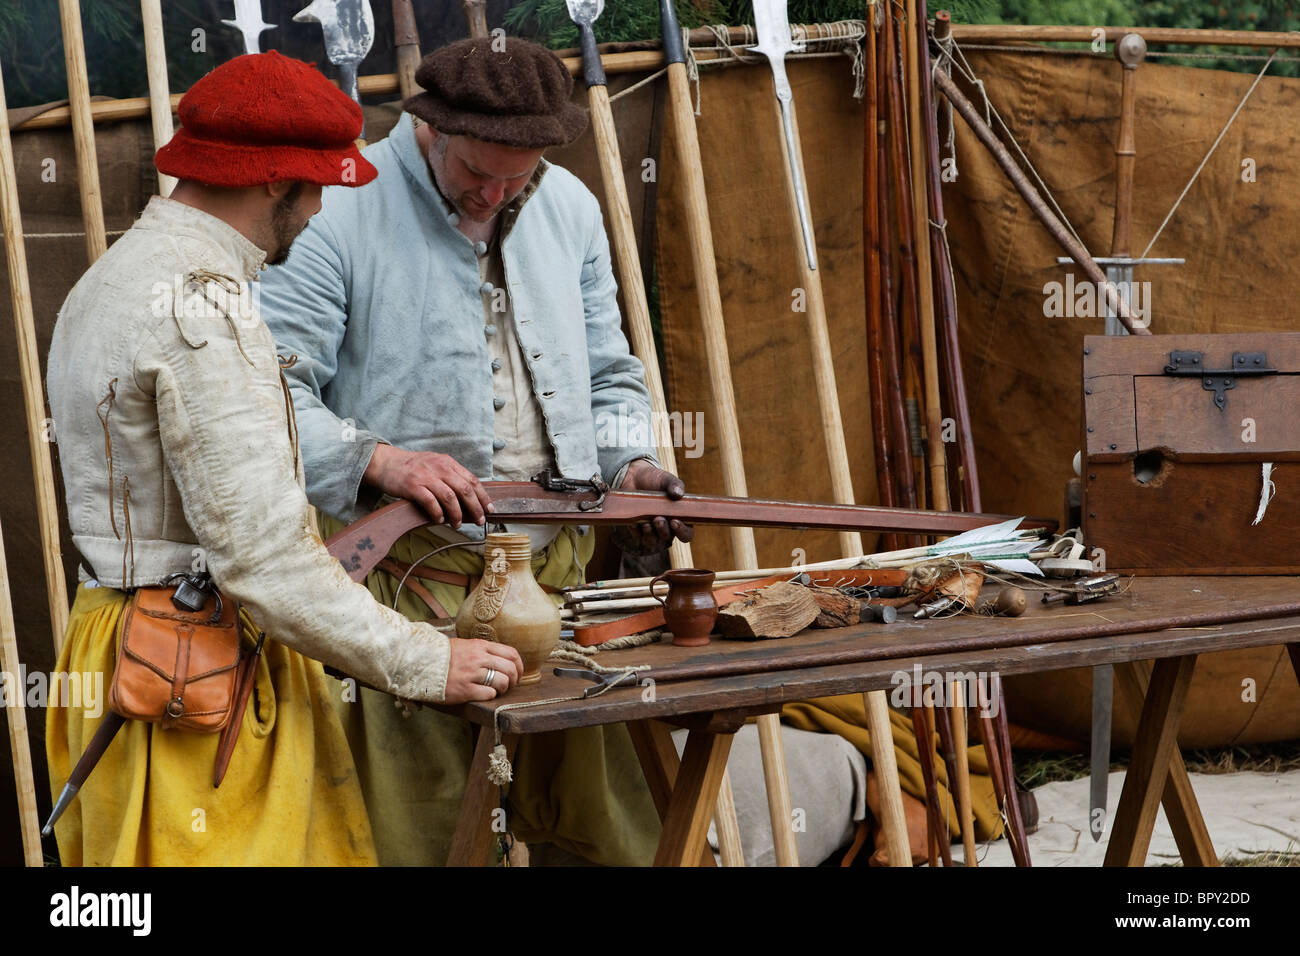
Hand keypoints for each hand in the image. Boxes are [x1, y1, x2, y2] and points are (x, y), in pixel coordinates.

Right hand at [364, 444, 493, 525]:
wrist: (387, 463)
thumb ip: (451, 476)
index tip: (489, 509)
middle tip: (479, 521)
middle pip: (464, 489)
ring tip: (457, 524)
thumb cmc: (414, 468)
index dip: (483, 496)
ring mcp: (426, 476)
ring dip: (457, 514)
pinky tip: (439, 520)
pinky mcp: (412, 486)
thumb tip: (470, 497)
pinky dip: (437, 513)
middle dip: (475, 508)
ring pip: (450, 497)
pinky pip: (430, 502)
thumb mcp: (436, 465)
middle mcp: (439, 468)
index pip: (472, 480)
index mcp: (448, 463)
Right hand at [444, 638, 523, 702]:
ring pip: (502, 682)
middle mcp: (478, 658)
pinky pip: (488, 694)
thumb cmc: (442, 655)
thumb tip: (499, 657)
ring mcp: (471, 674)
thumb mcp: (464, 644)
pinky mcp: (465, 690)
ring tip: (497, 691)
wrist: (420, 663)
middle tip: (510, 685)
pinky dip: (490, 696)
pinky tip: (484, 695)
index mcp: (480, 646)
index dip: (519, 665)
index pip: (511, 653)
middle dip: (515, 679)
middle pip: (510, 668)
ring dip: (503, 689)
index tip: (518, 673)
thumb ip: (481, 650)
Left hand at [616, 460, 693, 553]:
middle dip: (663, 531)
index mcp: (680, 519)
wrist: (635, 478)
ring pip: (652, 543)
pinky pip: (637, 538)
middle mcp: (667, 529)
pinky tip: (634, 522)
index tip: (674, 522)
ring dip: (650, 535)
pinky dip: (636, 531)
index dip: (682, 532)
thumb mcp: (667, 480)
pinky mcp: (637, 531)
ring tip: (646, 523)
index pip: (686, 534)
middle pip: (667, 539)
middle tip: (658, 519)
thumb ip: (675, 485)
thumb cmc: (656, 481)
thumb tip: (679, 493)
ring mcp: (652, 532)